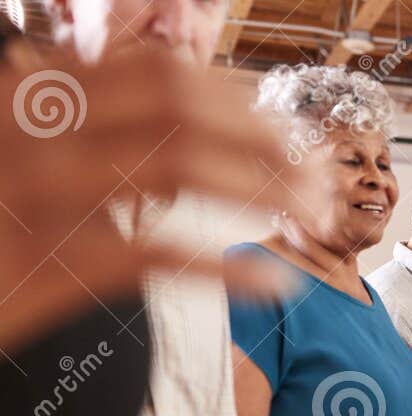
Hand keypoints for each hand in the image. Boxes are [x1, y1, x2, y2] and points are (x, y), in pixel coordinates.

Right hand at [0, 45, 302, 351]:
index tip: (289, 137)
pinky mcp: (46, 263)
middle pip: (181, 108)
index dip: (240, 103)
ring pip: (177, 164)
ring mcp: (39, 190)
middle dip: (265, 141)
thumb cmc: (0, 222)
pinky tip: (274, 285)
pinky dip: (226, 270)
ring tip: (311, 221)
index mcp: (40, 94)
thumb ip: (99, 127)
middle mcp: (37, 126)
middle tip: (319, 181)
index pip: (162, 74)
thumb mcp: (38, 155)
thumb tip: (190, 114)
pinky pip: (154, 256)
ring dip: (261, 188)